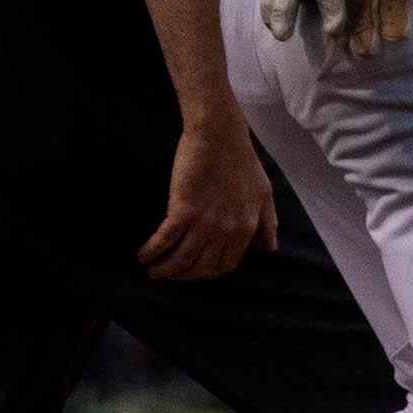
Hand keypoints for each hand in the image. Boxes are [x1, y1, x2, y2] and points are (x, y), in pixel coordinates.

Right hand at [140, 117, 278, 282]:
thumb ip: (268, 223)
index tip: (192, 270)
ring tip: (152, 269)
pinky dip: (151, 252)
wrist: (220, 137)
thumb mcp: (264, 194)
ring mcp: (205, 223)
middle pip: (201, 268)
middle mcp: (227, 231)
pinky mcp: (183, 211)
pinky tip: (142, 254)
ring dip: (163, 270)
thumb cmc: (242, 162)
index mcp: (246, 228)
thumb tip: (270, 249)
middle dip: (182, 275)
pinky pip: (164, 242)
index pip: (224, 265)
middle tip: (168, 272)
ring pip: (181, 261)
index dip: (206, 273)